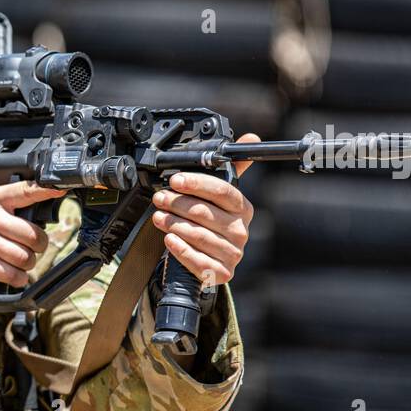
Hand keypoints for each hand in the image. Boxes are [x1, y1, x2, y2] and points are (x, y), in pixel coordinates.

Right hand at [0, 180, 62, 298]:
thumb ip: (2, 209)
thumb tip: (35, 215)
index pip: (25, 191)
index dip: (48, 190)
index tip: (63, 188)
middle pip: (33, 234)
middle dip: (37, 248)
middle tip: (29, 251)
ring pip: (25, 257)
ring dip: (27, 266)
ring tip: (18, 265)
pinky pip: (12, 273)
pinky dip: (16, 279)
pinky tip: (11, 276)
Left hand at [150, 132, 257, 287]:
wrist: (206, 260)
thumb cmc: (209, 224)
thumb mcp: (218, 197)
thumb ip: (229, 170)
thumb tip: (251, 137)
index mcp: (243, 208)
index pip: (223, 191)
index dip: (198, 183)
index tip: (176, 179)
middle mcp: (241, 231)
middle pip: (206, 213)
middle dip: (178, 203)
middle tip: (159, 197)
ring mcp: (232, 254)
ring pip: (200, 236)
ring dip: (174, 224)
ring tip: (159, 216)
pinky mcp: (221, 273)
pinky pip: (199, 261)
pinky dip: (181, 249)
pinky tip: (169, 239)